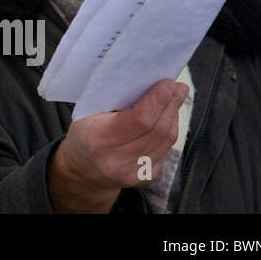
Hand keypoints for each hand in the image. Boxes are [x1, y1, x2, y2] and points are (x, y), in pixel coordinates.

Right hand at [47, 79, 188, 212]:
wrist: (82, 171)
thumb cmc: (83, 135)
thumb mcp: (87, 114)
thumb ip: (113, 101)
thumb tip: (145, 82)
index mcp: (99, 139)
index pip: (139, 120)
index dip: (157, 100)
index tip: (168, 83)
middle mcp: (118, 160)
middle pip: (157, 130)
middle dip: (171, 104)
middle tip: (178, 86)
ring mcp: (134, 172)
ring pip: (166, 140)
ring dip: (173, 116)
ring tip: (176, 97)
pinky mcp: (147, 176)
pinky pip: (166, 149)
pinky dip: (169, 130)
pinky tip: (168, 117)